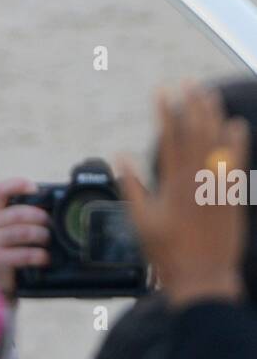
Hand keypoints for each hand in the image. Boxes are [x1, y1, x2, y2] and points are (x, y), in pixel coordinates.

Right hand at [0, 178, 49, 300]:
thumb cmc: (6, 254)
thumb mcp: (7, 232)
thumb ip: (20, 218)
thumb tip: (52, 205)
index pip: (0, 190)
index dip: (18, 185)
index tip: (35, 188)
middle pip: (19, 212)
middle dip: (41, 217)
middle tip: (51, 225)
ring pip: (24, 232)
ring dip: (42, 236)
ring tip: (48, 241)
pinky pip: (24, 253)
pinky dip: (39, 255)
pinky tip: (45, 258)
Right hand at [119, 85, 248, 306]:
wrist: (203, 275)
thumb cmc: (168, 252)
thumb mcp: (140, 221)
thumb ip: (131, 186)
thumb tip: (120, 157)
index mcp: (172, 183)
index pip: (168, 137)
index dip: (165, 111)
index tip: (161, 90)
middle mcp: (197, 179)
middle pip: (195, 132)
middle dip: (192, 104)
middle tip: (189, 83)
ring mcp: (218, 186)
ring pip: (217, 141)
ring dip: (213, 115)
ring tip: (209, 94)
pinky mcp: (233, 195)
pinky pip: (237, 161)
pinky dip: (237, 141)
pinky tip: (236, 124)